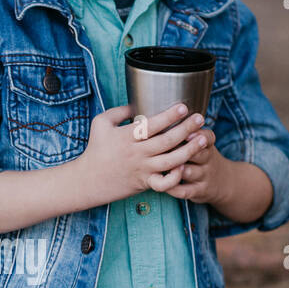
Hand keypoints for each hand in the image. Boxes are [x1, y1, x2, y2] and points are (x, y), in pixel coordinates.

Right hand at [77, 101, 208, 201]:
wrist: (86, 181)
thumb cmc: (95, 150)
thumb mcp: (100, 123)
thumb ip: (119, 111)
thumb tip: (137, 103)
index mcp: (126, 136)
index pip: (152, 124)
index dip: (169, 115)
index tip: (183, 107)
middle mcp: (136, 153)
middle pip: (167, 140)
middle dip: (186, 128)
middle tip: (200, 118)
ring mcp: (142, 169)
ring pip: (171, 161)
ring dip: (190, 150)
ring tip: (202, 139)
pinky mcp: (144, 183)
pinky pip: (164, 184)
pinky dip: (176, 176)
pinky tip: (183, 166)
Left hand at [163, 126, 227, 201]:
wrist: (224, 182)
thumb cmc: (204, 156)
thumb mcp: (204, 143)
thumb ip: (189, 131)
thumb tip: (164, 117)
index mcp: (207, 145)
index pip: (208, 137)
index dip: (199, 135)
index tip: (188, 132)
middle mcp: (207, 160)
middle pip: (198, 154)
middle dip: (186, 150)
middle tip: (168, 148)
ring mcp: (203, 176)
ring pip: (189, 172)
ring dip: (178, 169)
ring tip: (166, 167)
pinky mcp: (198, 192)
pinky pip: (185, 191)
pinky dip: (173, 188)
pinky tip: (163, 184)